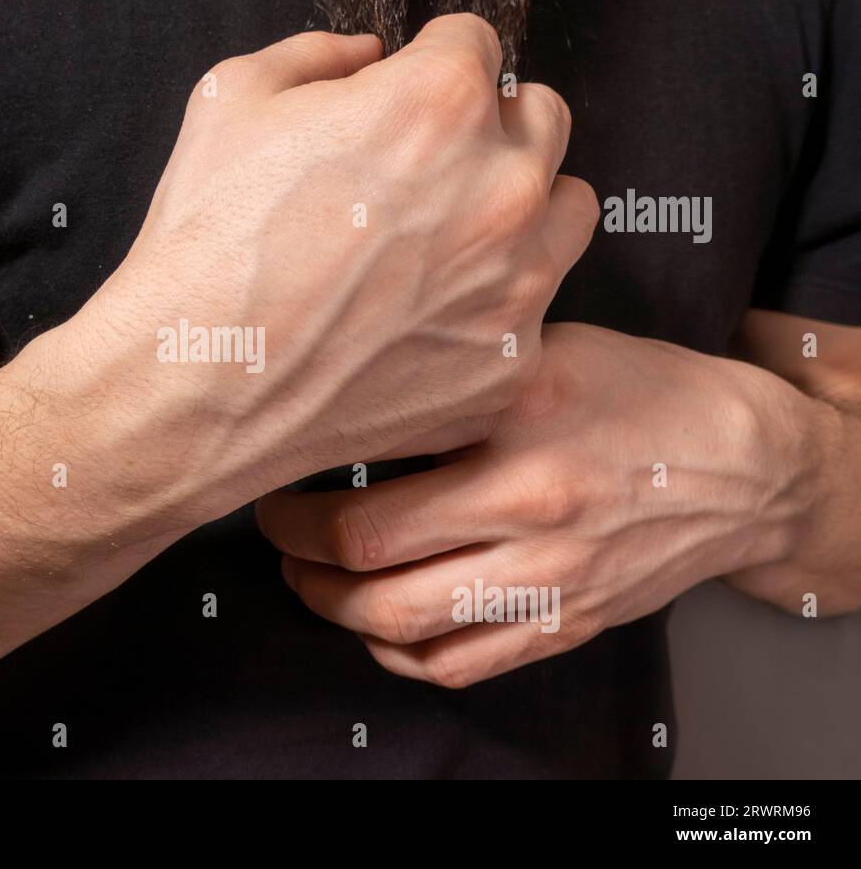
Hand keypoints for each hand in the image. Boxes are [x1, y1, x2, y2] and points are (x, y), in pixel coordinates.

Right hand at [57, 15, 597, 521]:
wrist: (193, 388)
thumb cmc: (208, 250)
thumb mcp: (231, 101)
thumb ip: (319, 55)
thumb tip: (366, 58)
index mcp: (440, 104)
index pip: (477, 45)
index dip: (430, 66)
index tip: (409, 99)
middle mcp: (501, 191)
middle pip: (542, 122)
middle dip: (490, 133)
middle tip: (428, 174)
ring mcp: (515, 288)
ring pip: (565, 216)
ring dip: (518, 216)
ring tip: (438, 249)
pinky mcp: (507, 369)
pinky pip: (528, 319)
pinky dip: (485, 317)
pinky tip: (416, 327)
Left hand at [255, 322, 821, 687]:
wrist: (743, 467)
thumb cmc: (638, 393)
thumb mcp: (544, 352)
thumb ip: (455, 380)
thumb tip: (350, 398)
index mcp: (517, 433)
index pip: (371, 497)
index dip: (298, 504)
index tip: (275, 484)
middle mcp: (529, 515)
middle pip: (372, 567)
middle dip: (301, 556)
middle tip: (278, 531)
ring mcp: (548, 582)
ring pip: (405, 627)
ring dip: (336, 608)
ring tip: (311, 578)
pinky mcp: (565, 625)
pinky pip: (460, 666)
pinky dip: (400, 655)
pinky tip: (377, 627)